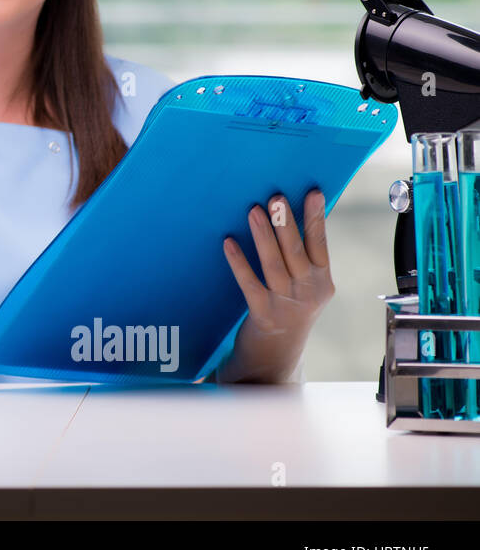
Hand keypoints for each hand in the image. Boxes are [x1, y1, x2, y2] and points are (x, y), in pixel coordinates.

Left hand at [222, 188, 333, 342]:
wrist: (276, 358)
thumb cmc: (289, 312)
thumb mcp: (306, 288)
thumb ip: (303, 260)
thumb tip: (292, 218)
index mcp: (322, 281)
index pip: (320, 244)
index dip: (316, 218)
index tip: (313, 192)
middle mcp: (308, 292)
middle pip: (297, 251)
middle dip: (287, 223)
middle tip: (277, 197)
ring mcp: (286, 303)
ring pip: (273, 264)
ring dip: (263, 236)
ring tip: (253, 210)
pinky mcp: (263, 314)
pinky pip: (249, 283)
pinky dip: (238, 262)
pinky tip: (228, 242)